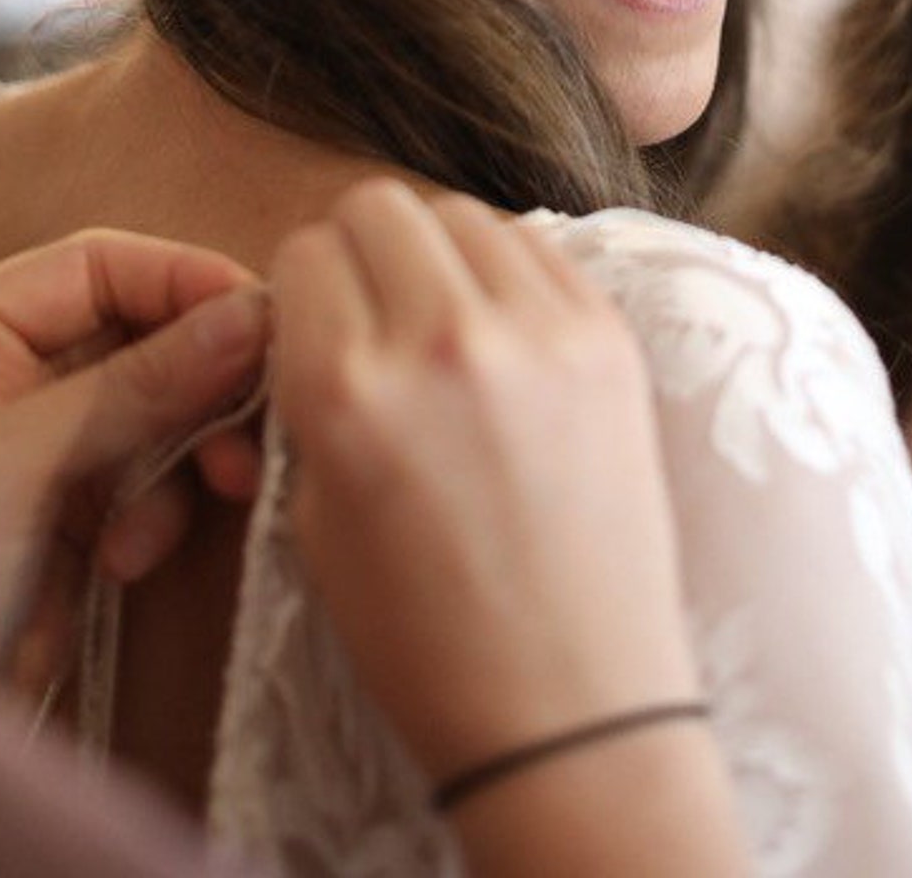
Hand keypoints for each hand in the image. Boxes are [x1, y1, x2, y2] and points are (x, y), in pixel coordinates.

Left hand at [0, 230, 268, 687]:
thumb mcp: (19, 464)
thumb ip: (139, 382)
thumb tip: (251, 313)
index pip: (97, 265)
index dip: (184, 280)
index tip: (263, 316)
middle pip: (138, 332)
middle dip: (201, 376)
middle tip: (261, 412)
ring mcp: (36, 444)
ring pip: (157, 406)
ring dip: (191, 449)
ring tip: (224, 487)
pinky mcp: (69, 509)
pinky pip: (149, 475)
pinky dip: (158, 509)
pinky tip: (127, 560)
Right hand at [272, 181, 700, 788]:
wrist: (570, 705)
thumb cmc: (426, 636)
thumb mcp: (317, 517)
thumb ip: (312, 394)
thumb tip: (324, 313)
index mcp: (347, 390)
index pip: (302, 254)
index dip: (303, 291)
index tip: (318, 325)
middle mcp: (442, 339)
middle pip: (378, 207)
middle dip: (361, 253)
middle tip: (376, 313)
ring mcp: (539, 330)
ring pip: (462, 213)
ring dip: (438, 254)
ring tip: (446, 324)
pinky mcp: (609, 337)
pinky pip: (540, 247)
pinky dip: (509, 273)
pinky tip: (507, 335)